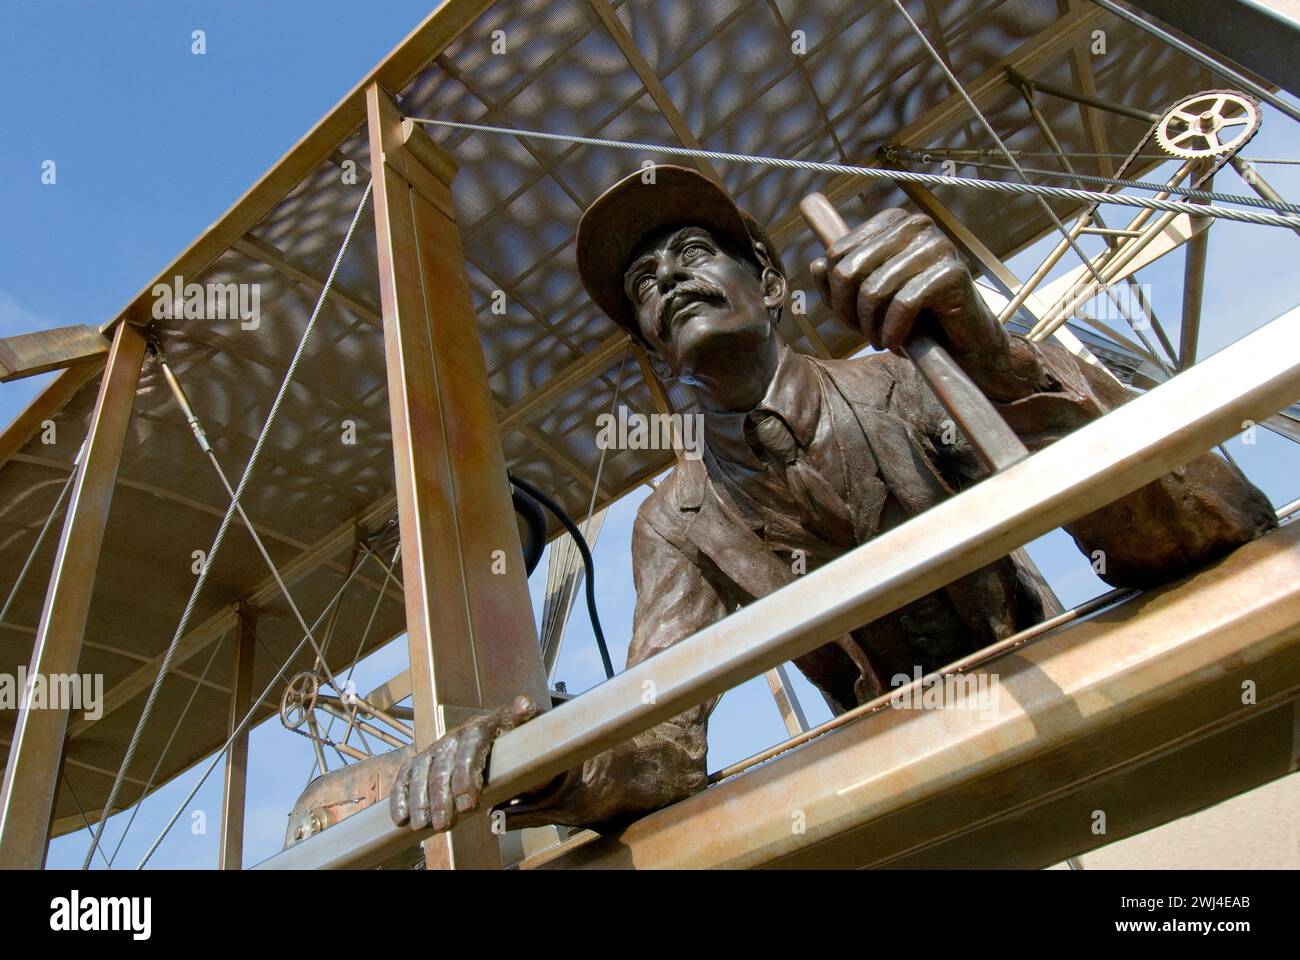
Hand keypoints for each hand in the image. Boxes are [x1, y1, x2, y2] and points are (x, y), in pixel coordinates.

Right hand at [389, 694, 541, 832]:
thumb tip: (525, 706)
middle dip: (441, 797)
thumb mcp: (528, 733)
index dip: (466, 776)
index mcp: (483, 728)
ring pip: (421, 771)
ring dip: (419, 800)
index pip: (471, 748)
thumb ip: (526, 720)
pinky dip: (400, 796)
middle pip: (443, 765)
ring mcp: (437, 747)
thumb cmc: (517, 744)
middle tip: (443, 825)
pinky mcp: (423, 760)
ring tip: (422, 827)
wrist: (501, 741)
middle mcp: (456, 735)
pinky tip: (399, 819)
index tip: (468, 805)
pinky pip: (406, 776)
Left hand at [810, 208, 1002, 356]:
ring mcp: (936, 245)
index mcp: (892, 222)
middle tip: (864, 334)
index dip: (835, 294)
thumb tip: (817, 265)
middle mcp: (915, 225)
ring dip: (871, 327)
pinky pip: (903, 304)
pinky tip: (897, 343)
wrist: (963, 345)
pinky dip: (892, 331)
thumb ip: (839, 281)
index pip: (836, 254)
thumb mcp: (866, 301)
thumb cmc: (914, 320)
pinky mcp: (951, 273)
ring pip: (873, 289)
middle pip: (849, 271)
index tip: (850, 318)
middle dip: (849, 312)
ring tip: (882, 340)